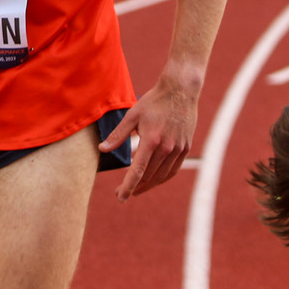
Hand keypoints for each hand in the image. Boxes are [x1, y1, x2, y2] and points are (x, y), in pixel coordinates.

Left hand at [99, 69, 200, 199]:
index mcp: (152, 140)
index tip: (120, 197)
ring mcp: (178, 149)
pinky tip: (154, 180)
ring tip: (136, 189)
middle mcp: (167, 148)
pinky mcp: (185, 148)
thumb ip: (118, 135)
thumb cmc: (154, 102)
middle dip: (135, 187)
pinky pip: (173, 170)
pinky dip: (162, 178)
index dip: (128, 186)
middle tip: (121, 192)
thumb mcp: (132, 116)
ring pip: (162, 176)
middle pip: (149, 176)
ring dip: (148, 185)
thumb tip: (102, 149)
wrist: (180, 91)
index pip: (138, 171)